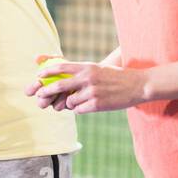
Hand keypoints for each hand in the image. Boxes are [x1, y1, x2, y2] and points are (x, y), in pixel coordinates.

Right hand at [24, 53, 69, 111]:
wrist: (88, 76)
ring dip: (60, 98)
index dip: (32, 88)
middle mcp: (49, 98)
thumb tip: (38, 58)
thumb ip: (49, 59)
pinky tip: (73, 92)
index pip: (30, 91)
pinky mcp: (70, 106)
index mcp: (41, 89)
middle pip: (41, 103)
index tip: (39, 81)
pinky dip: (69, 100)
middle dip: (46, 96)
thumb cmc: (70, 67)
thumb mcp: (61, 61)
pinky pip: (68, 107)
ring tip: (65, 89)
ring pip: (55, 107)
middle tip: (54, 90)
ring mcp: (59, 103)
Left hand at [31, 58, 148, 113]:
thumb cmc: (117, 77)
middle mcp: (88, 78)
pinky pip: (79, 110)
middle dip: (47, 91)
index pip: (62, 67)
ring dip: (70, 103)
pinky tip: (89, 106)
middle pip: (59, 85)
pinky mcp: (97, 105)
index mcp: (88, 67)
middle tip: (40, 95)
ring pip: (69, 101)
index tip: (39, 76)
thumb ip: (83, 72)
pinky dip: (80, 109)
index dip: (47, 72)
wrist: (138, 85)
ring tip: (81, 101)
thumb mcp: (99, 69)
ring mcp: (92, 92)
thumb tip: (64, 77)